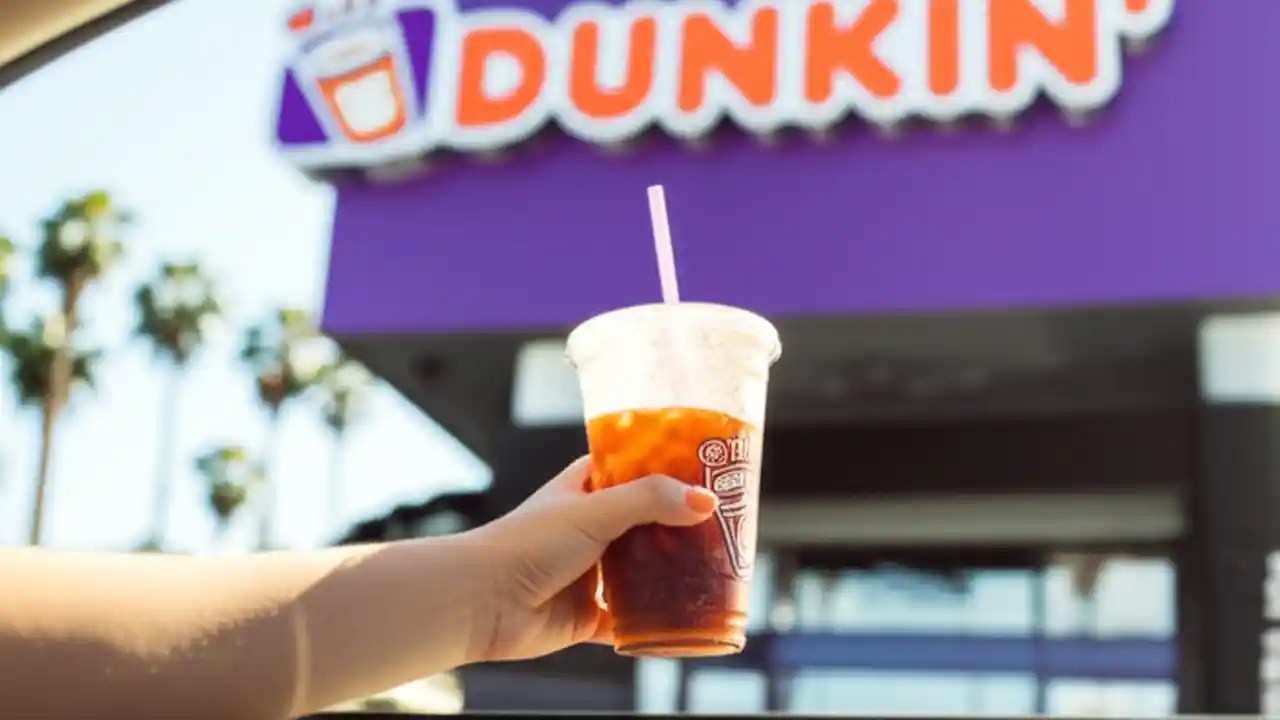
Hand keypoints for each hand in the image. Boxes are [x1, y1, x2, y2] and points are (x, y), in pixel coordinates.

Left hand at [467, 455, 718, 662]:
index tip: (709, 468)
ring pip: (645, 571)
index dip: (669, 467)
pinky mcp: (590, 615)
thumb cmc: (525, 544)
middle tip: (726, 525)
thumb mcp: (594, 509)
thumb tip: (705, 502)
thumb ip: (650, 501)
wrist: (481, 602)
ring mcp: (591, 572)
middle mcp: (590, 528)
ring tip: (719, 570)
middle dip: (682, 527)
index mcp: (584, 490)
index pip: (634, 468)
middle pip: (648, 522)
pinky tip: (687, 621)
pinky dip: (656, 623)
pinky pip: (632, 620)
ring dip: (675, 574)